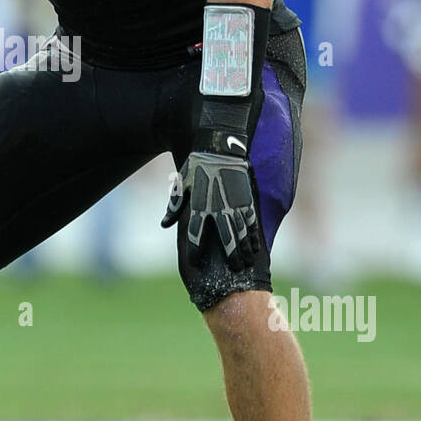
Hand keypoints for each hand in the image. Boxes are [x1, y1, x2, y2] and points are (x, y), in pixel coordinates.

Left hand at [161, 150, 259, 270]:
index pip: (196, 235)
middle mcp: (218, 209)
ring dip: (244, 250)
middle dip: (231, 257)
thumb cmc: (196, 166)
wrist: (219, 148)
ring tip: (246, 264)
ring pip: (241, 233)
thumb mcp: (181, 185)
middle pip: (226, 239)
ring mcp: (235, 204)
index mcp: (199, 207)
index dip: (195, 251)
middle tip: (234, 272)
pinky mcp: (247, 199)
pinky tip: (255, 247)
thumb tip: (165, 224)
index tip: (195, 262)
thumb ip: (174, 207)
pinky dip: (253, 235)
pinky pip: (252, 221)